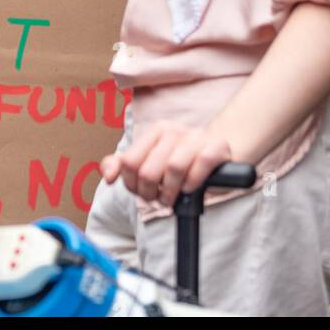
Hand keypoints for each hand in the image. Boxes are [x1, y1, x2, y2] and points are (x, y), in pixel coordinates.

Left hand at [99, 121, 232, 207]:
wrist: (221, 152)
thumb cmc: (183, 160)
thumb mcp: (151, 159)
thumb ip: (124, 165)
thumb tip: (108, 175)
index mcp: (156, 131)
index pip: (128, 161)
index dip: (132, 184)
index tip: (141, 191)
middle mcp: (174, 130)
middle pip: (148, 170)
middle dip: (150, 193)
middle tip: (158, 198)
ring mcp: (196, 138)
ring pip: (173, 169)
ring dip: (171, 193)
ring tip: (172, 197)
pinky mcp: (216, 148)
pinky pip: (199, 167)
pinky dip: (192, 184)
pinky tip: (190, 188)